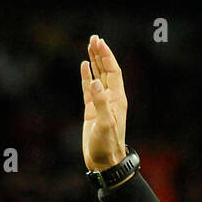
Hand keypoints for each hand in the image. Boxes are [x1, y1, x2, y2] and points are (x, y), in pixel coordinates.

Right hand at [80, 35, 128, 170]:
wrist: (104, 163)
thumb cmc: (107, 146)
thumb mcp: (104, 125)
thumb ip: (100, 103)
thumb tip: (95, 82)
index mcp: (117, 100)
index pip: (113, 72)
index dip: (106, 56)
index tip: (99, 42)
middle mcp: (111, 99)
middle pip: (107, 71)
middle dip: (101, 54)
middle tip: (94, 38)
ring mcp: (101, 104)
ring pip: (98, 77)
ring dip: (95, 62)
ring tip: (90, 46)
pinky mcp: (92, 111)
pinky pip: (89, 88)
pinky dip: (87, 76)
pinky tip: (84, 66)